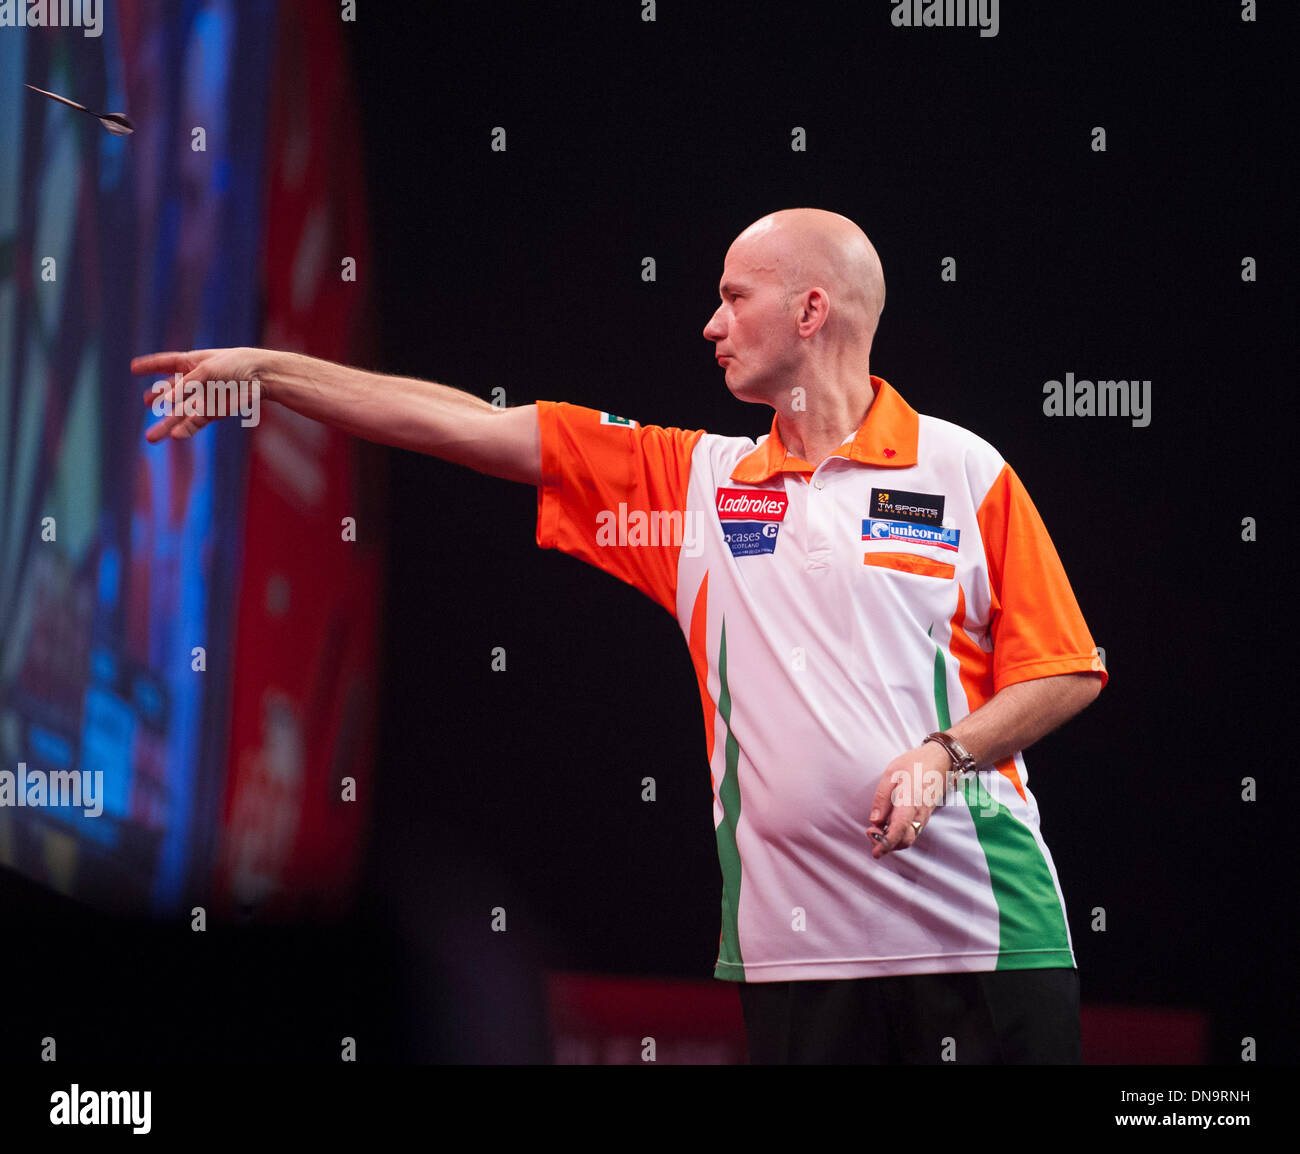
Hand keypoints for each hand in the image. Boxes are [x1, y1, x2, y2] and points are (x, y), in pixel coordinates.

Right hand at [131, 347, 268, 441]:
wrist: (259, 377)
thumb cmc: (233, 365)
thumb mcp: (206, 369)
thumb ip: (184, 385)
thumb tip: (165, 402)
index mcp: (190, 363)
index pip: (165, 363)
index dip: (149, 365)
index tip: (133, 368)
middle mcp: (192, 382)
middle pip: (169, 392)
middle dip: (157, 397)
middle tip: (147, 402)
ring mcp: (201, 399)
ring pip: (178, 414)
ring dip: (165, 426)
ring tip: (150, 438)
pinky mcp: (212, 413)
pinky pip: (194, 423)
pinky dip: (185, 430)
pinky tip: (175, 436)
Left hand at [865, 742, 952, 858]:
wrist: (940, 760)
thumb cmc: (915, 763)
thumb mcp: (891, 773)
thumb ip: (882, 797)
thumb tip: (874, 819)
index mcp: (910, 800)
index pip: (899, 829)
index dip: (887, 843)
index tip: (876, 853)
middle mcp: (920, 813)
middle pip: (905, 840)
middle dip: (886, 844)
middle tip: (870, 832)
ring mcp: (924, 816)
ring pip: (908, 838)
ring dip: (892, 840)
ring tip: (876, 828)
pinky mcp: (924, 816)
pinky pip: (912, 831)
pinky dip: (899, 834)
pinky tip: (887, 824)